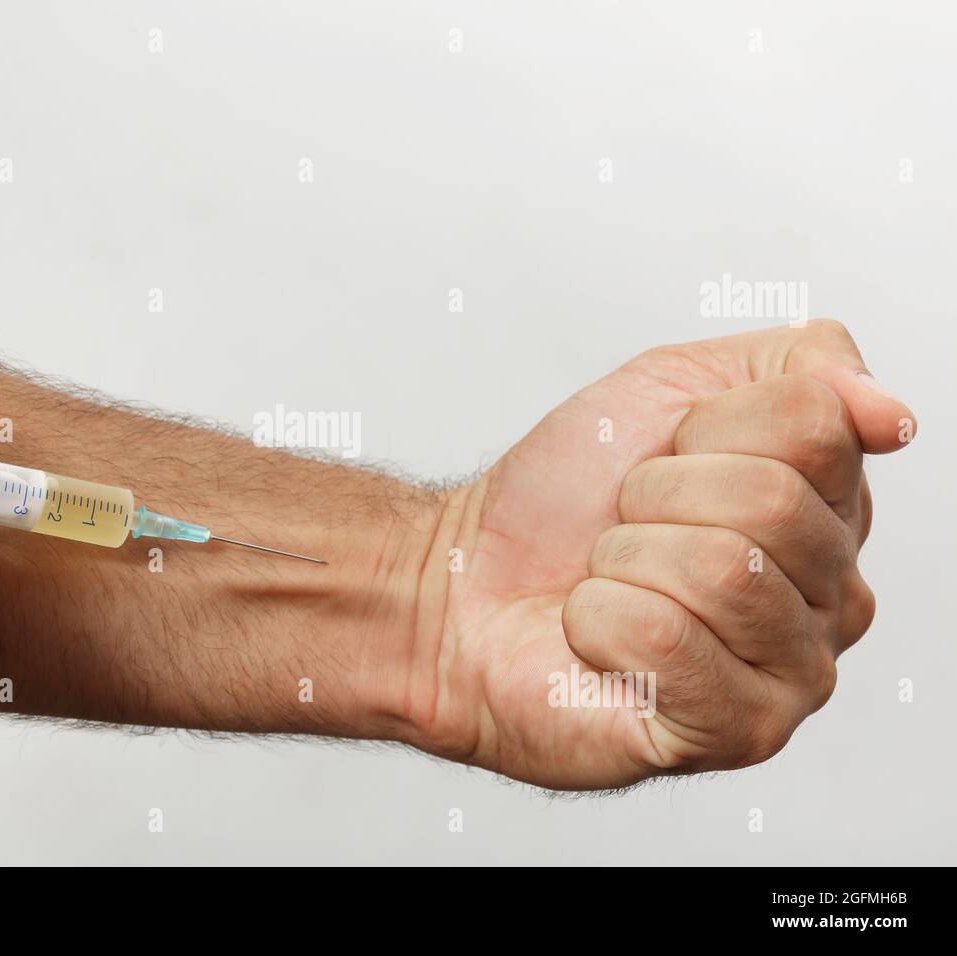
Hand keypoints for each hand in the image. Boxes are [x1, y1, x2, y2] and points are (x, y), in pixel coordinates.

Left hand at [410, 321, 914, 788]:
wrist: (464, 583)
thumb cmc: (561, 501)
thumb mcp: (669, 388)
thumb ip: (796, 367)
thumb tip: (888, 413)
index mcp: (829, 509)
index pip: (813, 425)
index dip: (703, 427)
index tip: (662, 457)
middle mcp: (832, 597)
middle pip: (773, 500)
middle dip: (656, 496)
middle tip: (622, 527)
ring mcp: (793, 673)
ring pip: (724, 570)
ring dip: (624, 559)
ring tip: (611, 580)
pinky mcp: (735, 732)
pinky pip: (668, 639)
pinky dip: (599, 620)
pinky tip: (598, 639)